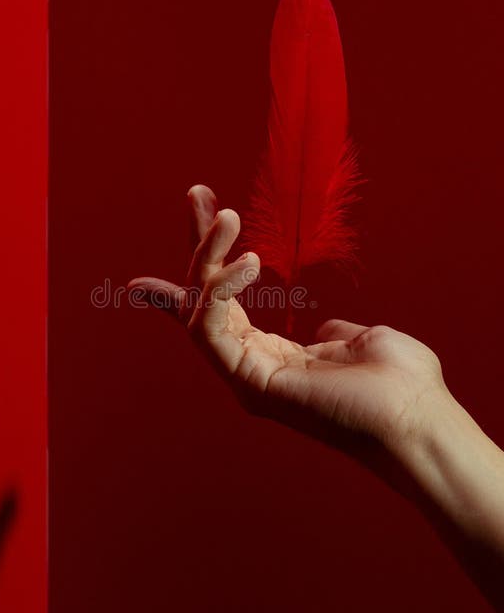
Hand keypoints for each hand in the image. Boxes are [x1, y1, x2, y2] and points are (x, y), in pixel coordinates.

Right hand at [129, 185, 447, 455]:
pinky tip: (249, 261)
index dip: (204, 268)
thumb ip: (333, 332)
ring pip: (200, 310)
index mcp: (275, 358)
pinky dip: (220, 291)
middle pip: (203, 300)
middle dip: (198, 246)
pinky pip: (210, 330)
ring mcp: (247, 376)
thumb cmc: (401, 386)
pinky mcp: (249, 381)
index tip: (195, 221)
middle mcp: (252, 367)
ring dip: (208, 258)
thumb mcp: (363, 340)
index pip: (223, 308)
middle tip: (198, 193)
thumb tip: (323, 327)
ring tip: (230, 216)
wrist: (418, 419)